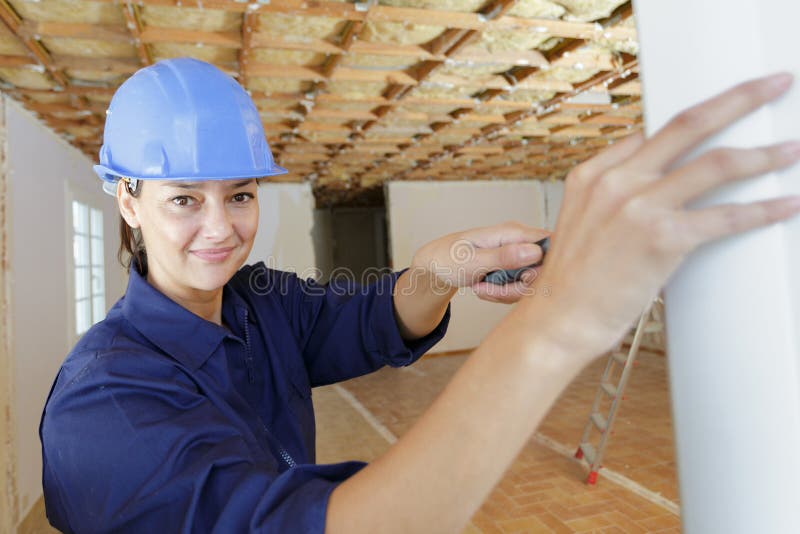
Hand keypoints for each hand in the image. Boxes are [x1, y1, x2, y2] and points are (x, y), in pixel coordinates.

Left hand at [410, 222, 549, 303]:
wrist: (435, 266)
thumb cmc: (449, 258)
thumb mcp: (474, 261)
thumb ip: (504, 257)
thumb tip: (536, 252)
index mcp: (512, 232)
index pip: (548, 244)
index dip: (544, 267)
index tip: (522, 280)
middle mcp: (519, 241)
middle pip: (542, 268)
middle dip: (519, 287)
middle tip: (491, 291)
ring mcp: (518, 255)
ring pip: (531, 282)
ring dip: (507, 293)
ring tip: (481, 289)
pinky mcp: (514, 267)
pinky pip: (520, 286)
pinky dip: (503, 294)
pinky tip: (484, 290)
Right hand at [525, 72, 799, 359]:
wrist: (561, 318)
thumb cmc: (574, 281)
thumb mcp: (581, 222)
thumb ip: (614, 195)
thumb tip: (658, 181)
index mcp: (593, 174)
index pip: (653, 132)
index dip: (696, 120)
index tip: (724, 111)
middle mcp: (616, 180)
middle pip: (689, 124)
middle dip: (740, 99)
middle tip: (773, 84)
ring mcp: (638, 206)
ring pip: (716, 164)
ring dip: (764, 155)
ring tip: (790, 149)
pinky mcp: (662, 237)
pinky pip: (725, 216)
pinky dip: (763, 210)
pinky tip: (786, 204)